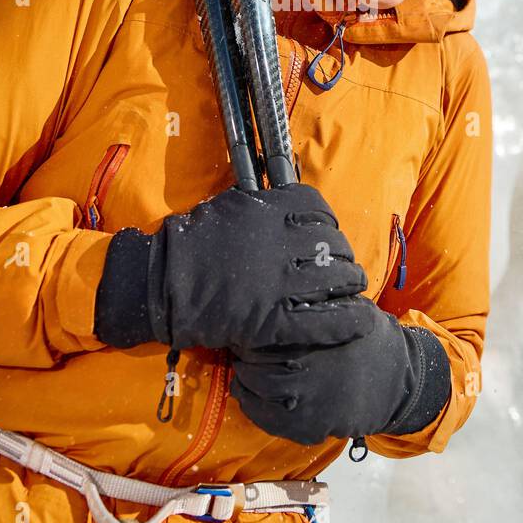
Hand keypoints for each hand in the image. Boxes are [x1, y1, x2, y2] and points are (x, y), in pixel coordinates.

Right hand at [95, 182, 375, 355]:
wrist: (164, 281)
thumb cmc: (193, 240)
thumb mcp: (232, 206)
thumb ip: (264, 204)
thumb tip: (286, 201)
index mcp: (271, 210)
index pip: (320, 211)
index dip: (329, 225)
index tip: (328, 236)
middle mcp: (282, 243)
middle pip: (333, 246)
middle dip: (343, 258)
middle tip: (345, 268)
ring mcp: (280, 283)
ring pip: (336, 281)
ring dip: (350, 286)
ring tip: (352, 291)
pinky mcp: (275, 320)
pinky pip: (324, 321)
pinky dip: (348, 320)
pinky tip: (358, 320)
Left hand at [229, 307, 451, 445]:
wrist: (397, 381)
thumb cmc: (365, 336)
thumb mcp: (347, 305)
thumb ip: (317, 297)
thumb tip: (277, 276)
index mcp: (314, 333)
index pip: (264, 331)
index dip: (251, 330)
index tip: (249, 327)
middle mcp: (308, 366)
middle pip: (254, 363)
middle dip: (244, 358)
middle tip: (242, 353)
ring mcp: (309, 400)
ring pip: (256, 393)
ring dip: (244, 384)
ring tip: (245, 375)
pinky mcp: (310, 426)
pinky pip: (268, 421)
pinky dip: (254, 409)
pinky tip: (252, 398)